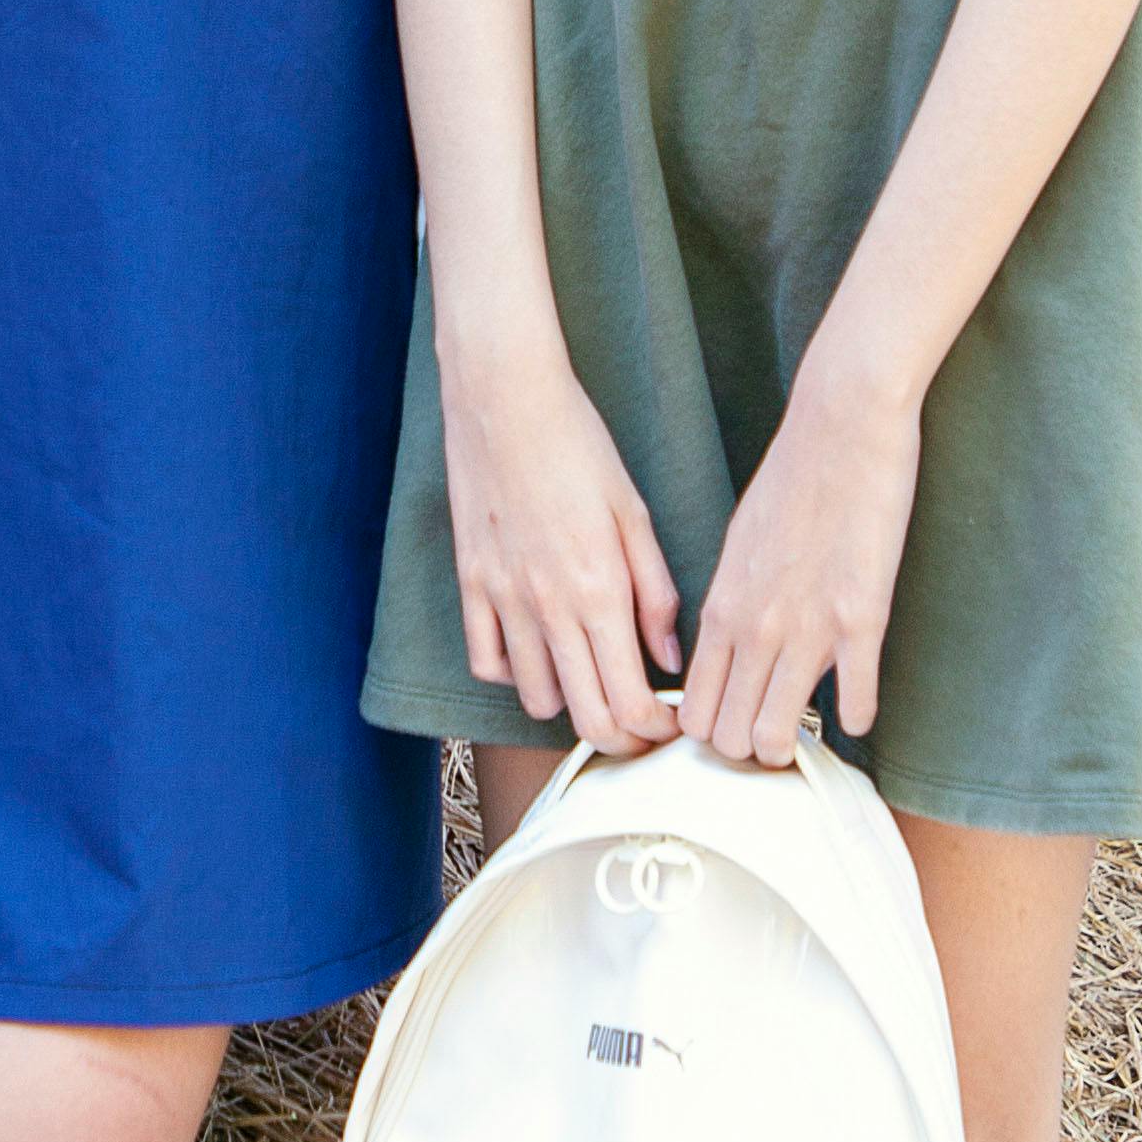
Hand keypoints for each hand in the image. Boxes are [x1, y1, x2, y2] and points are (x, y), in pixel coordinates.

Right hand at [437, 332, 680, 754]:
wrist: (506, 402)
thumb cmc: (580, 447)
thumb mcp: (635, 515)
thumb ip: (656, 594)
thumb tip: (670, 657)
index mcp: (600, 591)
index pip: (630, 703)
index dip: (656, 731)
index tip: (669, 726)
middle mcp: (550, 608)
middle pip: (586, 720)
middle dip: (621, 739)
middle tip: (639, 727)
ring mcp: (504, 601)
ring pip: (535, 699)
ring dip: (570, 704)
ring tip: (591, 679)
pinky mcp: (471, 587)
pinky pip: (487, 662)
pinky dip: (515, 673)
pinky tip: (540, 651)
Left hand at [680, 356, 922, 771]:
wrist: (842, 427)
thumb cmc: (792, 479)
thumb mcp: (740, 545)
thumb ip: (733, 603)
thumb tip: (732, 650)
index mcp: (721, 609)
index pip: (693, 711)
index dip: (711, 734)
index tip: (735, 726)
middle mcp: (754, 628)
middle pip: (727, 738)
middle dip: (746, 751)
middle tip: (772, 737)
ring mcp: (807, 628)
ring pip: (776, 736)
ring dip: (793, 747)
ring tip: (810, 732)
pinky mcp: (862, 618)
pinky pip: (856, 701)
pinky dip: (858, 717)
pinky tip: (860, 707)